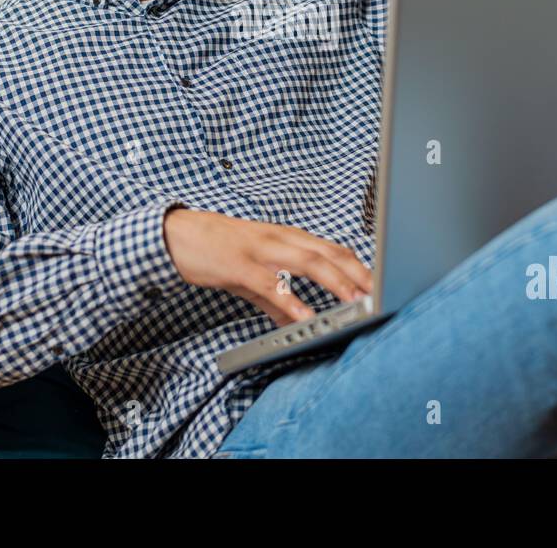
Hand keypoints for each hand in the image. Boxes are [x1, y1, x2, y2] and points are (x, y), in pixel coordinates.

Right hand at [163, 206, 372, 326]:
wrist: (175, 233)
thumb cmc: (216, 250)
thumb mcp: (250, 275)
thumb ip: (273, 298)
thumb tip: (294, 322)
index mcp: (284, 237)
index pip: (330, 247)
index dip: (357, 263)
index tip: (380, 280)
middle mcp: (278, 238)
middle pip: (327, 251)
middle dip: (358, 272)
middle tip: (381, 291)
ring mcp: (259, 249)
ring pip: (306, 261)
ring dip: (335, 281)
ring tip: (356, 301)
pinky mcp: (238, 264)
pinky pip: (269, 282)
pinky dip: (290, 299)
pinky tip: (305, 315)